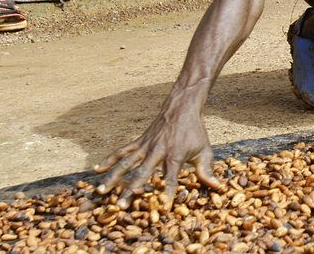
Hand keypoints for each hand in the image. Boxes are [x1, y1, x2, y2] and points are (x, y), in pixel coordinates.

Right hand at [93, 104, 220, 208]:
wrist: (182, 107)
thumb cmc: (195, 131)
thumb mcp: (204, 150)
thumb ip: (206, 171)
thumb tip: (218, 187)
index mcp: (174, 156)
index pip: (170, 178)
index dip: (167, 192)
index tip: (162, 207)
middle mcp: (157, 152)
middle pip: (141, 173)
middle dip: (130, 190)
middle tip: (120, 206)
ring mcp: (145, 146)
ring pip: (125, 163)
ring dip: (112, 178)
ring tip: (101, 191)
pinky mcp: (138, 141)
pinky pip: (121, 151)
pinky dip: (108, 159)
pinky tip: (96, 169)